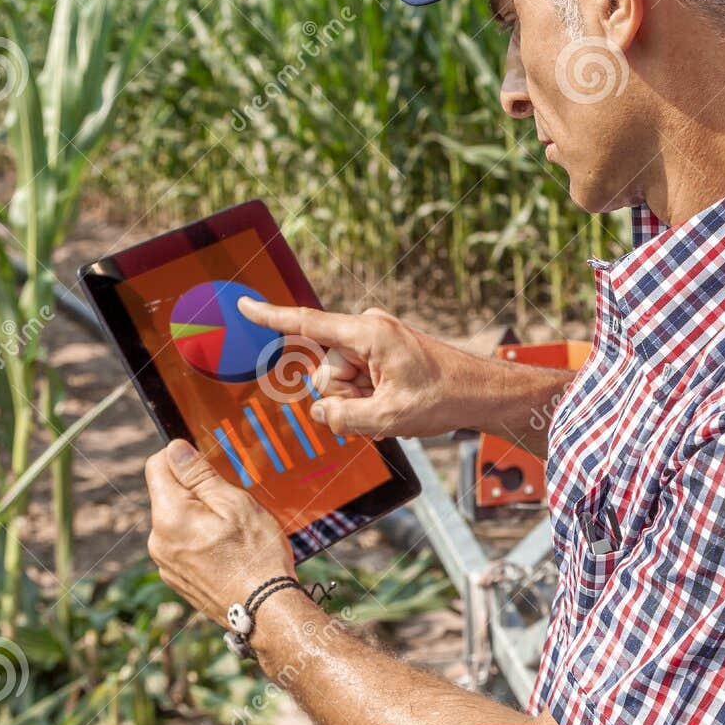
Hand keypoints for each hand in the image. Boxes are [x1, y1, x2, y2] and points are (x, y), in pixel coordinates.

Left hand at [144, 440, 293, 623]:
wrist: (265, 613)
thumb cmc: (256, 556)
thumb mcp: (234, 504)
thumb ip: (200, 475)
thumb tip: (175, 449)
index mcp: (169, 517)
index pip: (157, 465)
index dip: (182, 457)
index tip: (209, 466)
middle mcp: (158, 541)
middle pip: (168, 494)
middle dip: (195, 491)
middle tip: (232, 505)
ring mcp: (165, 563)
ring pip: (176, 520)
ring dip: (199, 516)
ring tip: (233, 532)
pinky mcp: (176, 579)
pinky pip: (182, 545)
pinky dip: (200, 539)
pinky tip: (227, 551)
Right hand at [237, 297, 485, 437]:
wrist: (480, 393)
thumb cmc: (443, 397)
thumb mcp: (388, 417)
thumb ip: (342, 417)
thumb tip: (318, 411)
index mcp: (368, 334)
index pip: (308, 324)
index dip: (271, 318)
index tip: (244, 307)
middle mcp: (367, 330)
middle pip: (325, 371)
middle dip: (344, 397)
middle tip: (382, 408)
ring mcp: (375, 342)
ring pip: (340, 381)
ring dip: (359, 402)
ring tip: (394, 407)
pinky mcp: (381, 353)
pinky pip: (356, 381)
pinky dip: (368, 399)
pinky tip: (394, 406)